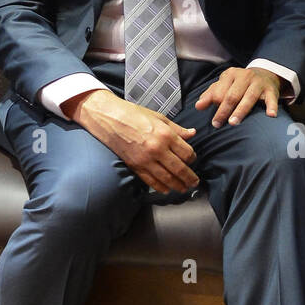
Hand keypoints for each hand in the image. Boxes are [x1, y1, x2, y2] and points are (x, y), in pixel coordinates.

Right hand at [63, 88, 198, 194]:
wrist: (109, 118)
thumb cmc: (134, 114)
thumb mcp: (159, 117)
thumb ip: (177, 129)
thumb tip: (192, 134)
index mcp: (166, 135)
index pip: (187, 153)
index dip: (192, 158)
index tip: (192, 160)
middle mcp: (158, 149)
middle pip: (180, 169)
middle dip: (189, 178)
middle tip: (194, 183)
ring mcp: (146, 160)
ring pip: (167, 178)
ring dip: (178, 186)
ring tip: (184, 189)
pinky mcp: (135, 166)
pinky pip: (151, 181)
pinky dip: (160, 187)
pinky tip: (166, 190)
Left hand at [194, 66, 281, 126]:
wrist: (265, 75)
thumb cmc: (240, 84)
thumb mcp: (225, 85)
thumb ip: (211, 95)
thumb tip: (198, 106)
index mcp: (231, 75)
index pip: (220, 91)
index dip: (215, 105)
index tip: (213, 120)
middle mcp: (245, 76)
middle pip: (232, 95)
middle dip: (224, 110)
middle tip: (218, 124)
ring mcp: (259, 83)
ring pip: (249, 97)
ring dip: (241, 111)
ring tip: (233, 122)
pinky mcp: (271, 90)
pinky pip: (271, 99)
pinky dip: (271, 106)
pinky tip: (270, 115)